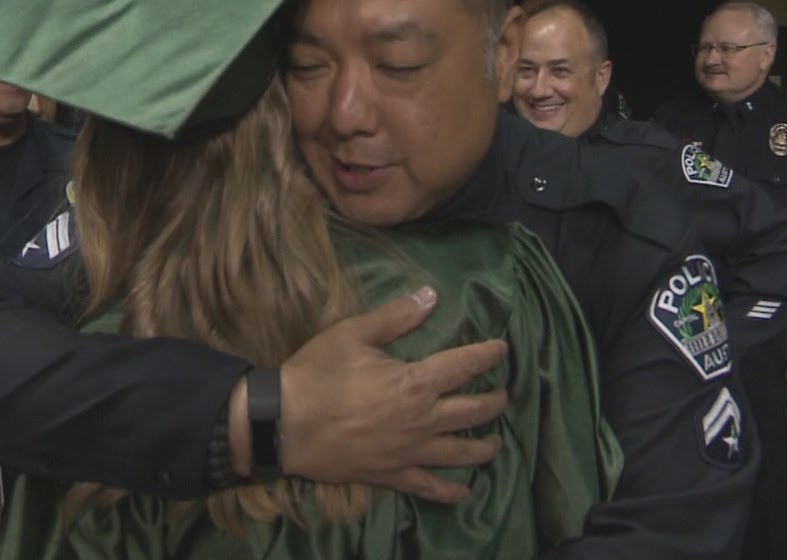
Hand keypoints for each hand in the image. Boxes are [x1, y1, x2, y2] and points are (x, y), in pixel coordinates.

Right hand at [276, 286, 508, 502]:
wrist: (284, 423)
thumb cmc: (317, 373)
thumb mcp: (353, 333)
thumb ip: (395, 316)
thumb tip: (431, 296)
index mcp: (415, 382)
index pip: (464, 366)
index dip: (487, 355)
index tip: (502, 349)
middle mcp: (422, 420)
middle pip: (472, 412)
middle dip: (493, 402)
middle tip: (502, 395)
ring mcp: (409, 451)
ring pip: (459, 452)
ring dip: (483, 446)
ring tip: (495, 442)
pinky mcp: (391, 474)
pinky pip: (428, 486)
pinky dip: (449, 491)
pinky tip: (464, 491)